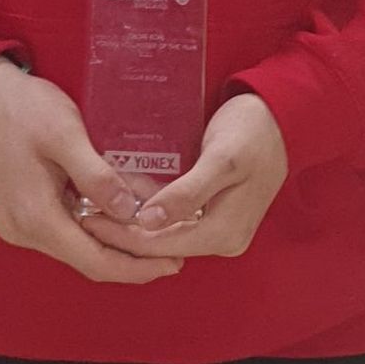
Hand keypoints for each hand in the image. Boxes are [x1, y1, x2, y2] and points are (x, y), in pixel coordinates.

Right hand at [0, 58, 184, 285]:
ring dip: (116, 243)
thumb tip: (130, 212)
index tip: (172, 264)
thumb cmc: (24, 109)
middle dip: (131, 259)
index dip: (136, 268)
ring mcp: (21, 226)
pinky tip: (122, 216)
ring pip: (79, 248)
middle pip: (88, 260)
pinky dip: (98, 229)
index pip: (94, 261)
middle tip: (173, 251)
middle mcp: (25, 231)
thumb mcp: (66, 134)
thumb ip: (97, 176)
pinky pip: (68, 232)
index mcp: (35, 217)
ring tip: (154, 232)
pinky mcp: (23, 216)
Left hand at [86, 93, 288, 262]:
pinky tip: (125, 199)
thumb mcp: (221, 159)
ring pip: (164, 236)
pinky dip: (148, 215)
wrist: (282, 117)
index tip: (86, 219)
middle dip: (121, 233)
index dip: (120, 235)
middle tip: (81, 213)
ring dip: (131, 225)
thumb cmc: (253, 132)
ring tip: (95, 207)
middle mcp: (223, 240)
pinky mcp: (215, 216)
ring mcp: (220, 230)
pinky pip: (174, 223)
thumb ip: (188, 192)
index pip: (159, 245)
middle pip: (160, 245)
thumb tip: (151, 222)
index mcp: (224, 233)